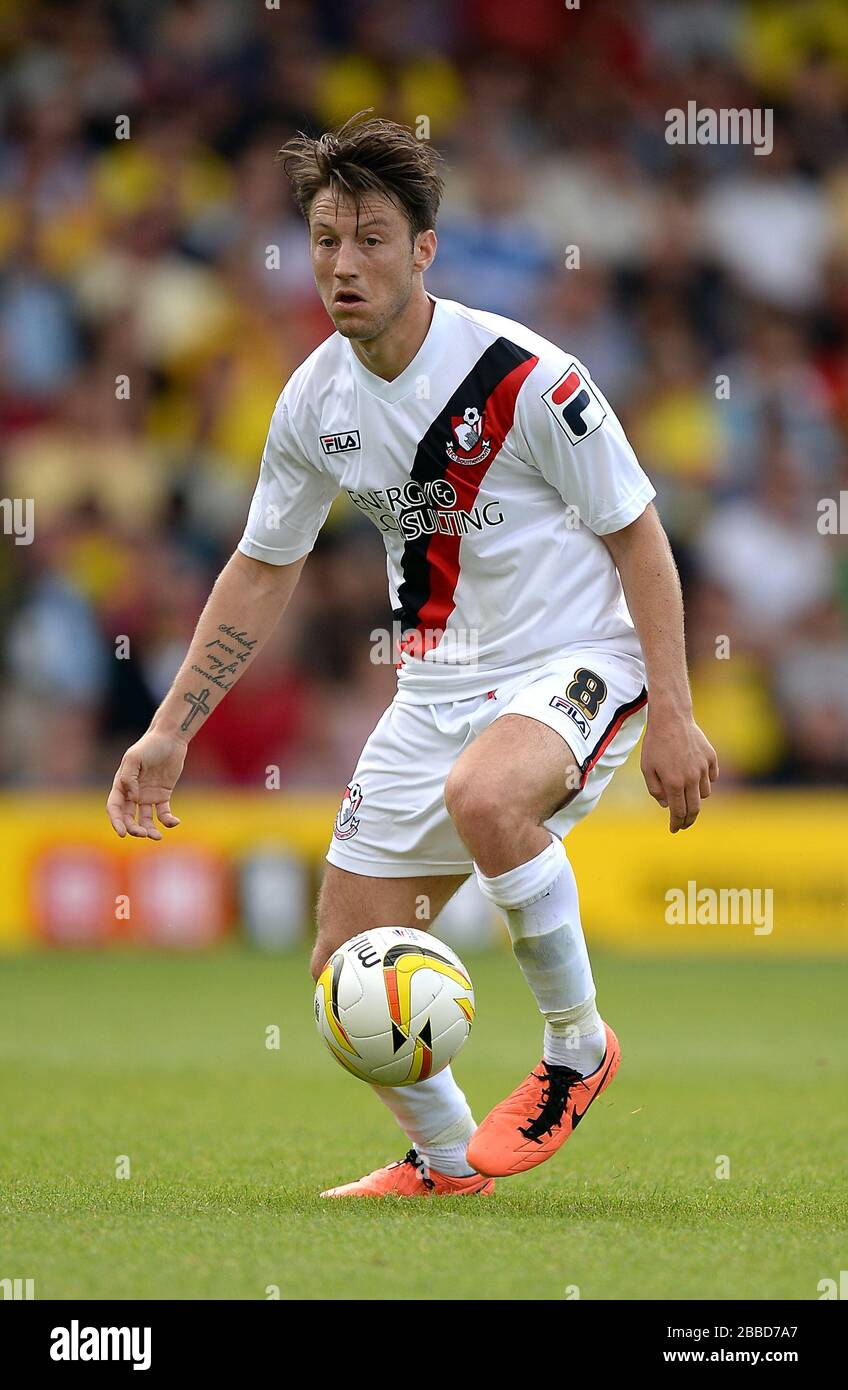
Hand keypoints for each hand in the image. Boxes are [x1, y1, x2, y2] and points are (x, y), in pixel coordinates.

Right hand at [106, 729, 187, 839]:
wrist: (169, 739)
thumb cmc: (149, 746)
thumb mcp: (134, 758)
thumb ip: (129, 777)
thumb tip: (132, 798)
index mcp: (121, 785)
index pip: (115, 808)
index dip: (116, 822)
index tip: (122, 833)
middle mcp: (133, 793)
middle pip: (129, 817)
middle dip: (133, 828)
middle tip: (143, 834)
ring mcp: (147, 796)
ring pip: (145, 820)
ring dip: (149, 830)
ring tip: (157, 836)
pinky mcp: (163, 795)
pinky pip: (163, 813)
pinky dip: (168, 820)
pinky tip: (174, 822)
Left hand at [641, 712, 717, 832]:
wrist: (671, 718)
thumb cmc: (655, 744)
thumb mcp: (647, 768)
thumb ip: (656, 790)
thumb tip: (667, 805)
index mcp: (674, 783)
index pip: (679, 812)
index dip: (677, 824)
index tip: (675, 829)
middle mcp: (691, 778)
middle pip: (695, 808)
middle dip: (688, 820)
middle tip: (683, 824)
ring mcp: (703, 768)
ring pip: (704, 793)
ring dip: (696, 798)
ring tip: (686, 793)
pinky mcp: (711, 758)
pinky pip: (712, 777)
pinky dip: (706, 782)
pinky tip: (697, 778)